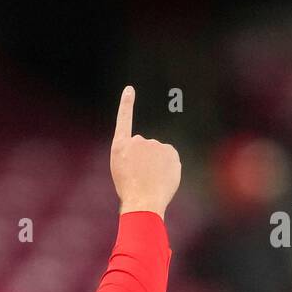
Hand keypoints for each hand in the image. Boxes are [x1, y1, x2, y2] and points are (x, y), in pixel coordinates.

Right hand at [109, 86, 180, 217]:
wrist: (143, 202)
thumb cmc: (130, 191)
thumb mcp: (122, 171)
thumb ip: (134, 156)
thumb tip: (154, 153)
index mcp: (121, 146)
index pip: (124, 120)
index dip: (127, 104)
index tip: (129, 89)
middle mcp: (138, 141)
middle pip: (144, 147)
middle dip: (144, 159)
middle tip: (140, 178)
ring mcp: (155, 144)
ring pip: (158, 154)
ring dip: (157, 165)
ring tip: (151, 181)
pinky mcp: (170, 151)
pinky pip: (170, 158)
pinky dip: (168, 167)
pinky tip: (162, 179)